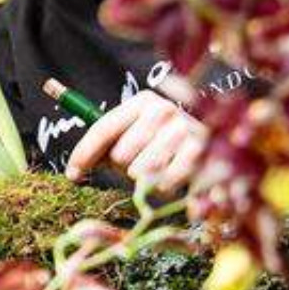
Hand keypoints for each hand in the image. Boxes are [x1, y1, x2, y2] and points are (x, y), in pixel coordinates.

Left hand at [65, 89, 204, 192]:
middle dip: (122, 168)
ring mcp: (183, 129)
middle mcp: (162, 110)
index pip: (102, 129)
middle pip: (120, 155)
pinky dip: (162, 188)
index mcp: (141, 102)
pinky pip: (165, 183)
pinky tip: (169, 178)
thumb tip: (72, 172)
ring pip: (141, 171)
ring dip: (142, 179)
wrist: (216, 145)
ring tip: (154, 171)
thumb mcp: (135, 134)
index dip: (83, 154)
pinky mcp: (199, 153)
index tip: (71, 175)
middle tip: (137, 165)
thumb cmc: (164, 142)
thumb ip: (106, 145)